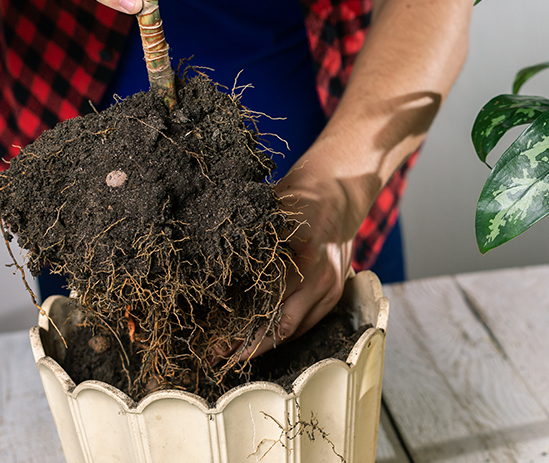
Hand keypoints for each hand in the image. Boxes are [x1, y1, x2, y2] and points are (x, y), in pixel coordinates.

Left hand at [217, 163, 360, 361]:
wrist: (340, 193)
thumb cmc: (299, 197)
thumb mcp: (270, 211)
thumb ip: (250, 241)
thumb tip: (208, 269)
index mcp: (304, 255)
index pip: (264, 299)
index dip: (236, 320)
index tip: (210, 335)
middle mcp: (321, 277)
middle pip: (279, 323)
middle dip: (245, 344)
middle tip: (215, 355)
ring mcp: (331, 289)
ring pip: (292, 330)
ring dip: (262, 345)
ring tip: (231, 354)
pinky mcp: (334, 295)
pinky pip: (304, 325)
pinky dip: (281, 334)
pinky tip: (258, 341)